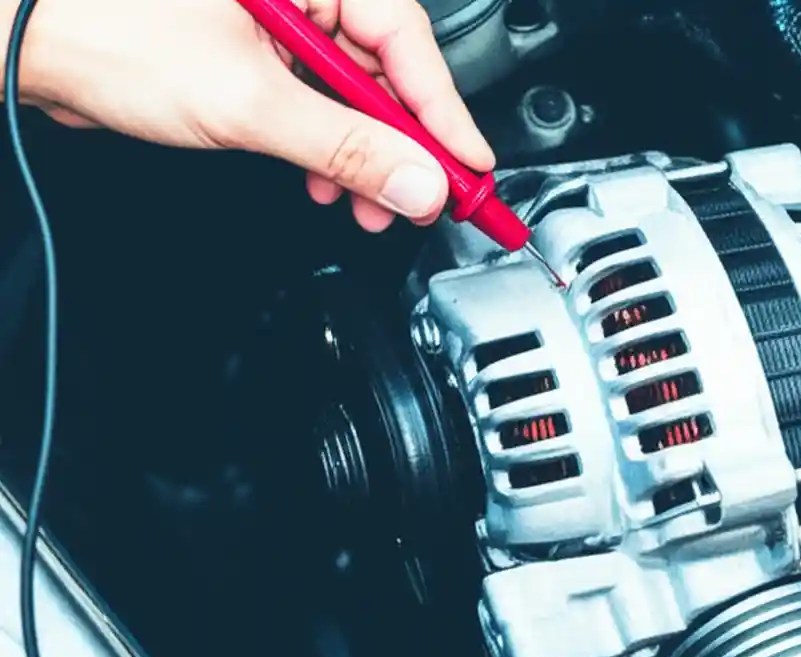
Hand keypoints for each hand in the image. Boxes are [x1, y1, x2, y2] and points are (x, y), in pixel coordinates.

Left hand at [13, 0, 492, 230]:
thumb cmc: (108, 33)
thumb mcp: (248, 101)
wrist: (26, 45)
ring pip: (351, 94)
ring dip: (367, 157)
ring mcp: (277, 23)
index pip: (407, 43)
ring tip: (374, 206)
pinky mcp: (254, 54)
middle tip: (432, 200)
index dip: (444, 114)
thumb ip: (345, 147)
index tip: (472, 168)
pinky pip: (314, 102)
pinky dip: (327, 149)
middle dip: (406, 147)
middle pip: (385, 72)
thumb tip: (417, 180)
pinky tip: (328, 183)